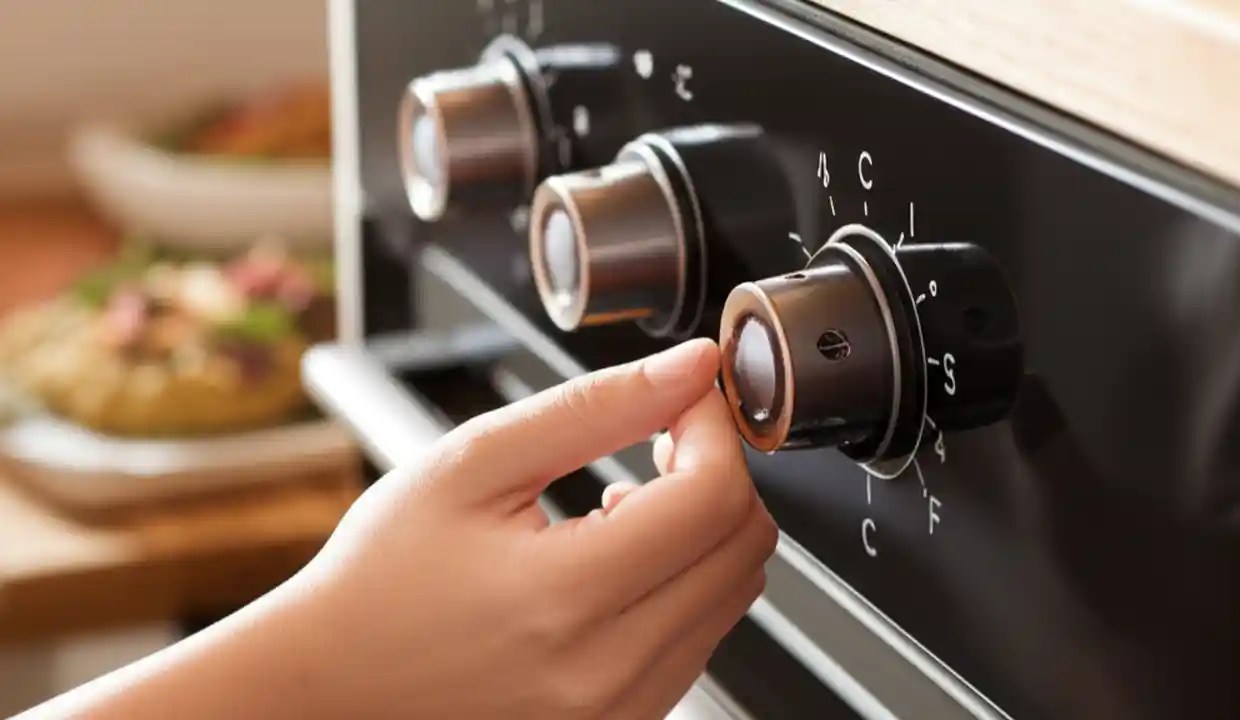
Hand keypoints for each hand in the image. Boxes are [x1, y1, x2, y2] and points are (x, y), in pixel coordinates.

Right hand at [289, 338, 776, 718]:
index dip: (713, 428)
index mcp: (566, 599)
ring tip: (620, 503)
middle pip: (745, 548)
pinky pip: (700, 638)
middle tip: (657, 440)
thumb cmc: (379, 580)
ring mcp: (622, 711)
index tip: (684, 399)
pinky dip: (681, 582)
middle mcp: (608, 674)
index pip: (715, 499)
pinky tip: (614, 558)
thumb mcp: (474, 464)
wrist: (329, 688)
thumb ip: (593, 408)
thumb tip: (689, 368)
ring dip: (701, 529)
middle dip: (718, 471)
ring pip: (734, 594)